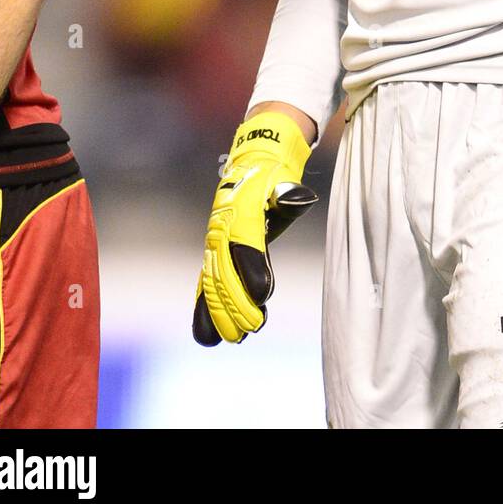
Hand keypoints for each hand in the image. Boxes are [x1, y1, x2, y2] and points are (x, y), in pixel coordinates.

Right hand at [193, 110, 317, 344]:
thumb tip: (299, 197)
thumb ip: (288, 193)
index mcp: (240, 212)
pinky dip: (203, 309)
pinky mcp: (213, 254)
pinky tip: (207, 335)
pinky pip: (204, 283)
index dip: (253, 270)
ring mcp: (214, 243)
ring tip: (233, 338)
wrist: (250, 166)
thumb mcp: (282, 180)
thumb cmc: (271, 177)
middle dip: (237, 301)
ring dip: (220, 312)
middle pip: (226, 270)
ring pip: (212, 282)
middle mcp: (222, 230)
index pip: (246, 245)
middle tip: (253, 327)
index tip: (264, 296)